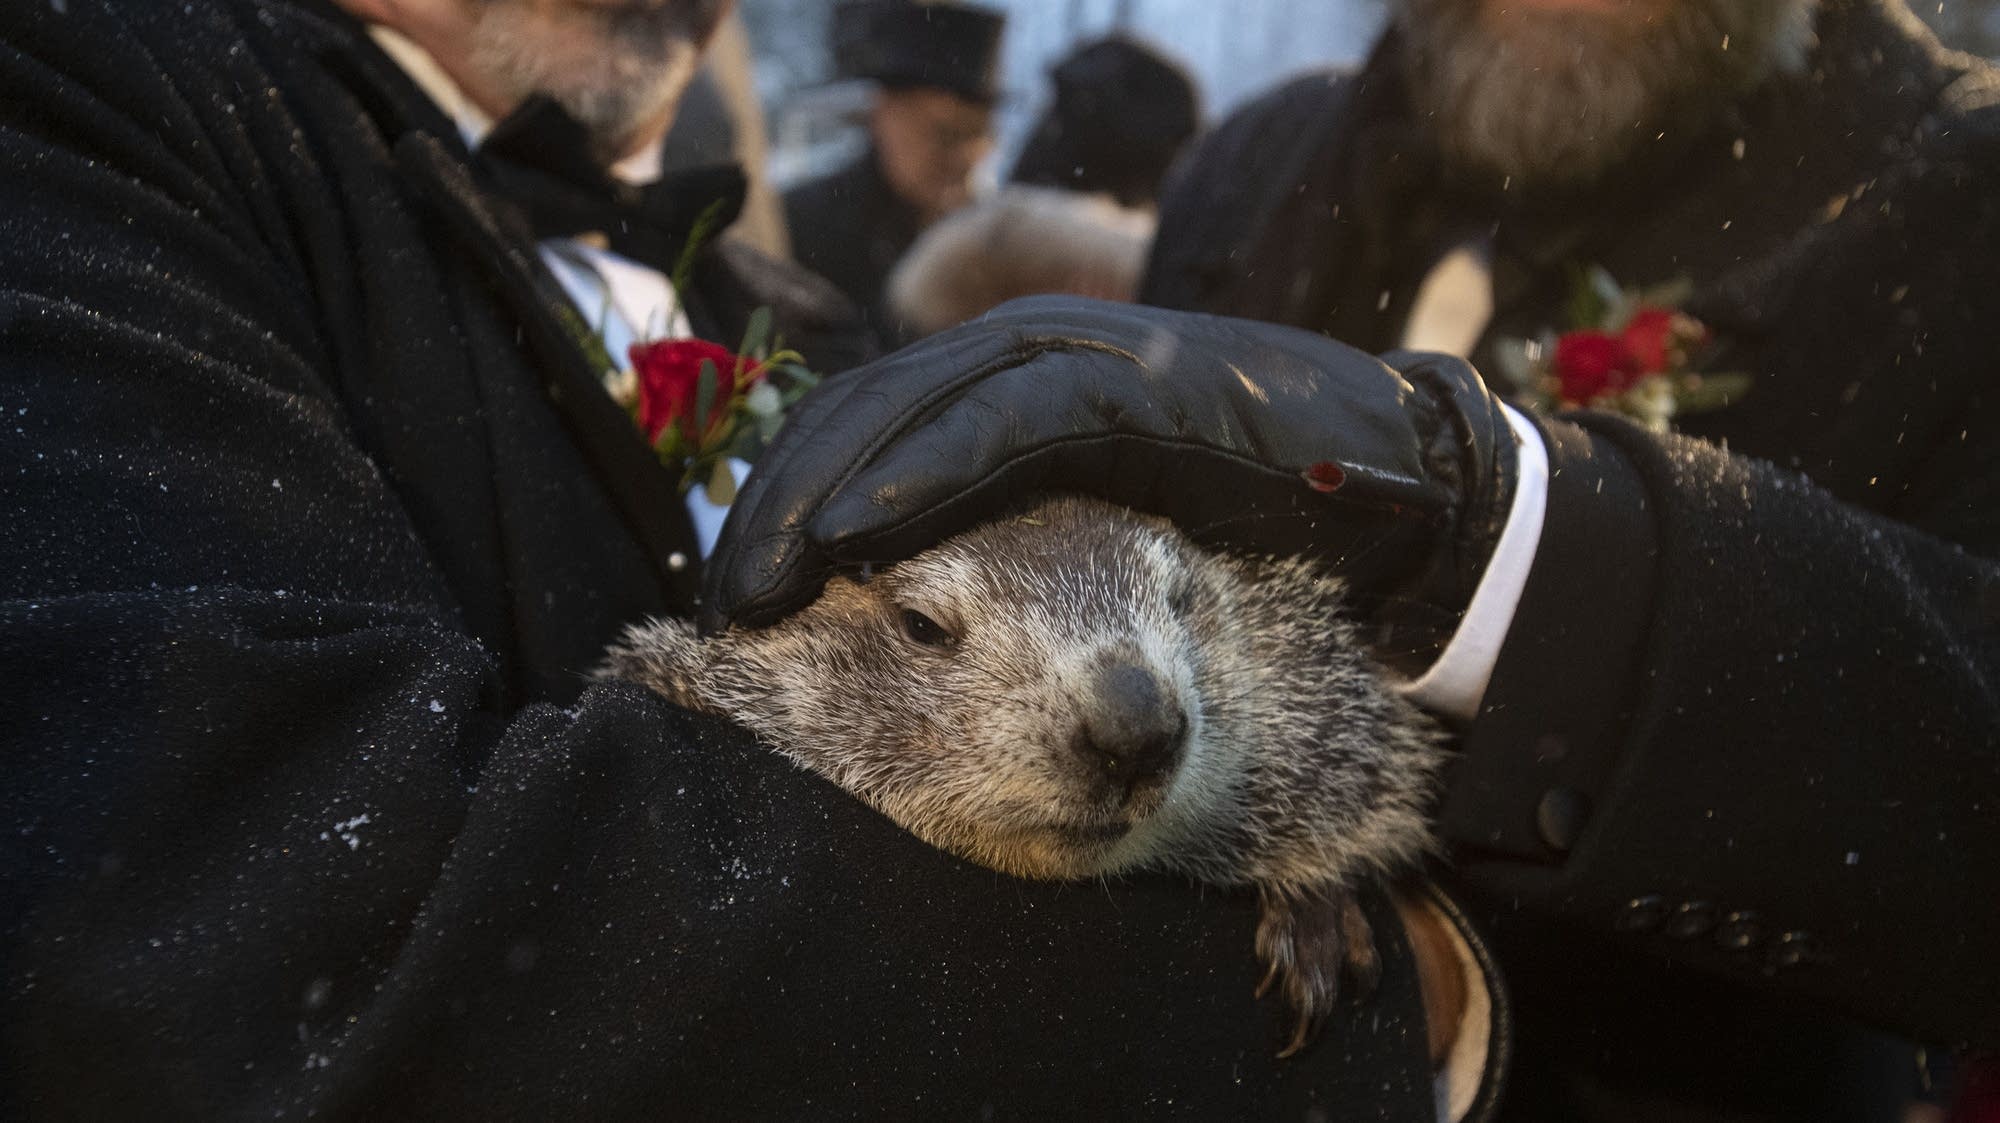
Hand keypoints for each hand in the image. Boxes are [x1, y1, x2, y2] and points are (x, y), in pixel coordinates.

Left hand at [703, 297, 1516, 656]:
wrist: (1402, 495)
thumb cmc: (1249, 518)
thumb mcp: (1102, 517)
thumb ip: (1015, 517)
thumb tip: (912, 585)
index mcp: (1020, 373)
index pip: (872, 415)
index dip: (792, 489)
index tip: (741, 580)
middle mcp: (1040, 346)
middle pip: (870, 406)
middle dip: (783, 499)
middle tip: (726, 591)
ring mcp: (1090, 352)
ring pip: (916, 405)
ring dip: (826, 493)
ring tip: (761, 576)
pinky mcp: (1139, 381)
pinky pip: (1005, 424)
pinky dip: (921, 475)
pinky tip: (855, 536)